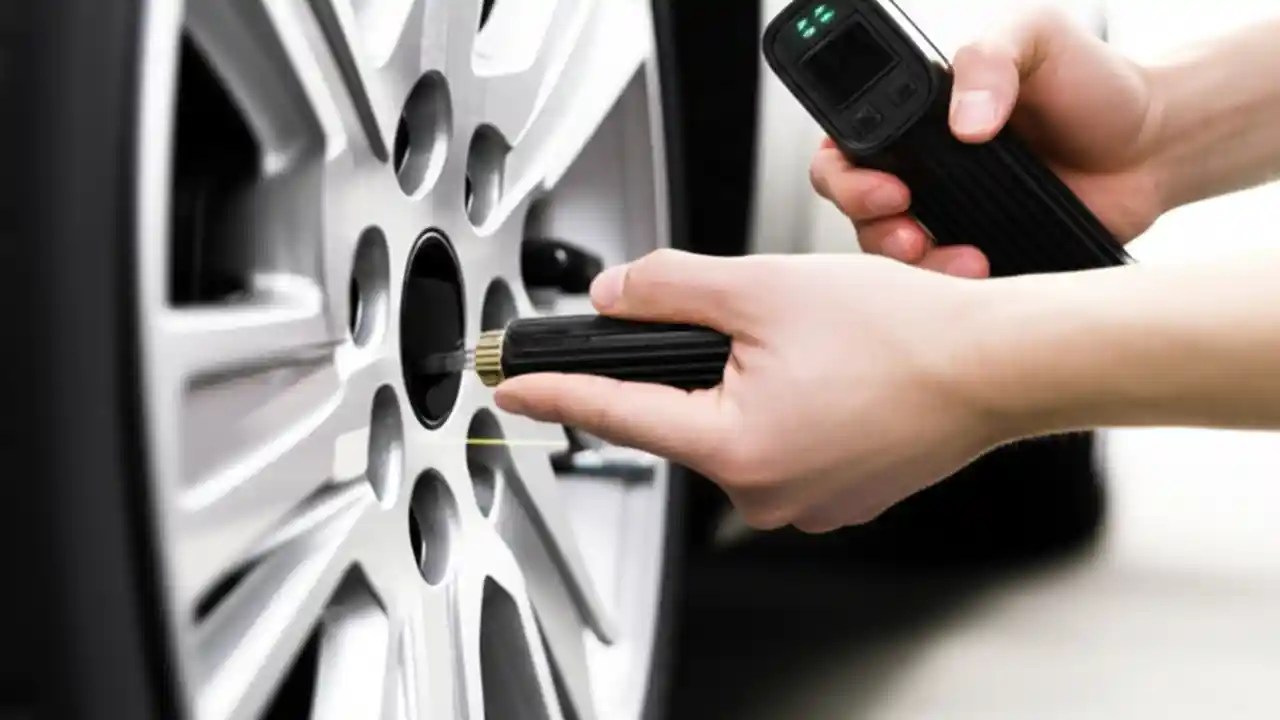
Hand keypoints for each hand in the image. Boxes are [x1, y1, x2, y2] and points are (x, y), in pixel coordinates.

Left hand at [494, 249, 1004, 532]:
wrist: (994, 367)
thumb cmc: (902, 334)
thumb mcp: (765, 289)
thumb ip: (673, 289)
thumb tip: (620, 294)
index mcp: (734, 445)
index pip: (615, 413)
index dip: (555, 391)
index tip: (513, 387)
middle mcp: (764, 492)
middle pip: (682, 419)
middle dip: (692, 371)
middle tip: (751, 327)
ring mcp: (804, 505)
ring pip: (736, 433)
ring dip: (745, 390)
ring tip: (808, 352)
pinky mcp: (838, 499)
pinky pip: (783, 451)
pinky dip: (787, 413)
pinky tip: (827, 381)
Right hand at [809, 7, 1166, 275]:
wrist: (1154, 145)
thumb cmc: (1094, 82)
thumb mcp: (1037, 37)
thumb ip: (989, 58)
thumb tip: (963, 120)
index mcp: (916, 113)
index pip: (845, 141)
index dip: (846, 170)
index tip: (888, 183)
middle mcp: (919, 163)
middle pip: (852, 203)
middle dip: (868, 221)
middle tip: (907, 223)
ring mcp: (945, 211)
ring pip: (889, 249)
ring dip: (911, 261)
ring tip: (961, 258)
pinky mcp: (975, 248)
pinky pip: (938, 278)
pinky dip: (949, 281)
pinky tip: (982, 269)